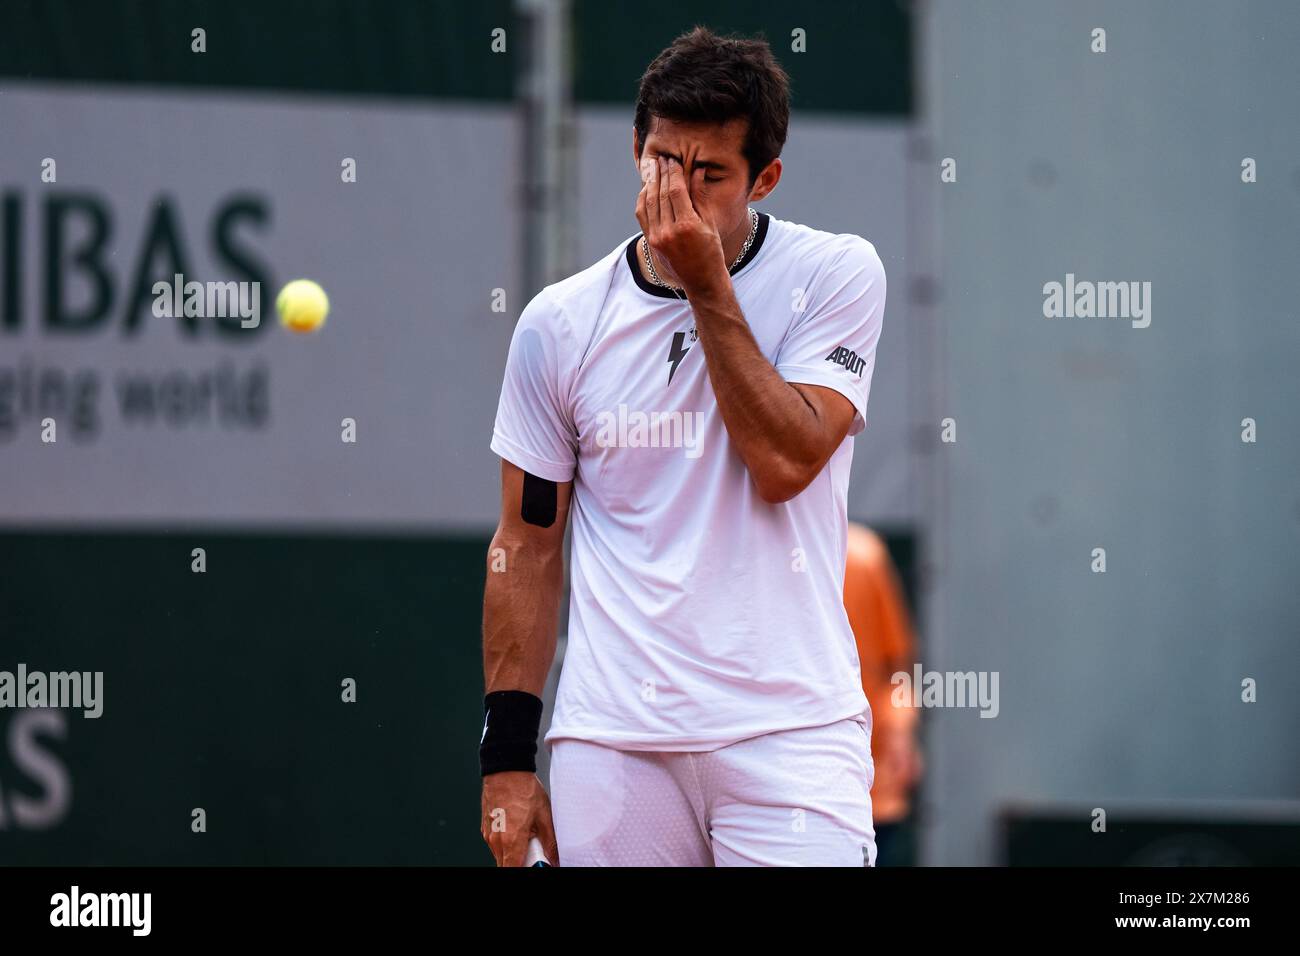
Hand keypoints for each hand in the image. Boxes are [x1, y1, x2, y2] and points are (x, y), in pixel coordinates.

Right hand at [481, 771, 559, 866]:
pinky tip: (517, 828)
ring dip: (513, 854)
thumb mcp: (544, 816)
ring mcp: (489, 836)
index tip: (536, 864)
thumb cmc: (523, 789)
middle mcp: (496, 841)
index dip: (526, 869)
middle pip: (506, 866)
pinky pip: (496, 845)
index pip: (513, 870)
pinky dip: (506, 844)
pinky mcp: (485, 829)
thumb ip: (550, 842)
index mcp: (511, 840)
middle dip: (520, 863)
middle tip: (534, 850)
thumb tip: (555, 858)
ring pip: (500, 856)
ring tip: (526, 835)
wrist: (506, 770)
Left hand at [635, 155, 727, 296]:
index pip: (676, 190)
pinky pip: (642, 215)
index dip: (673, 172)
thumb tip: (697, 170)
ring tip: (654, 168)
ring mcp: (657, 238)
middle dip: (661, 174)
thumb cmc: (711, 252)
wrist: (701, 281)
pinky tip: (647, 188)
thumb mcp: (710, 223)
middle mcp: (669, 232)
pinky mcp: (651, 242)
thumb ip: (700, 196)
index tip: (673, 159)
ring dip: (650, 183)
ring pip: (649, 203)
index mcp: (687, 226)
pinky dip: (643, 199)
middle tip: (662, 158)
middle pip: (660, 194)